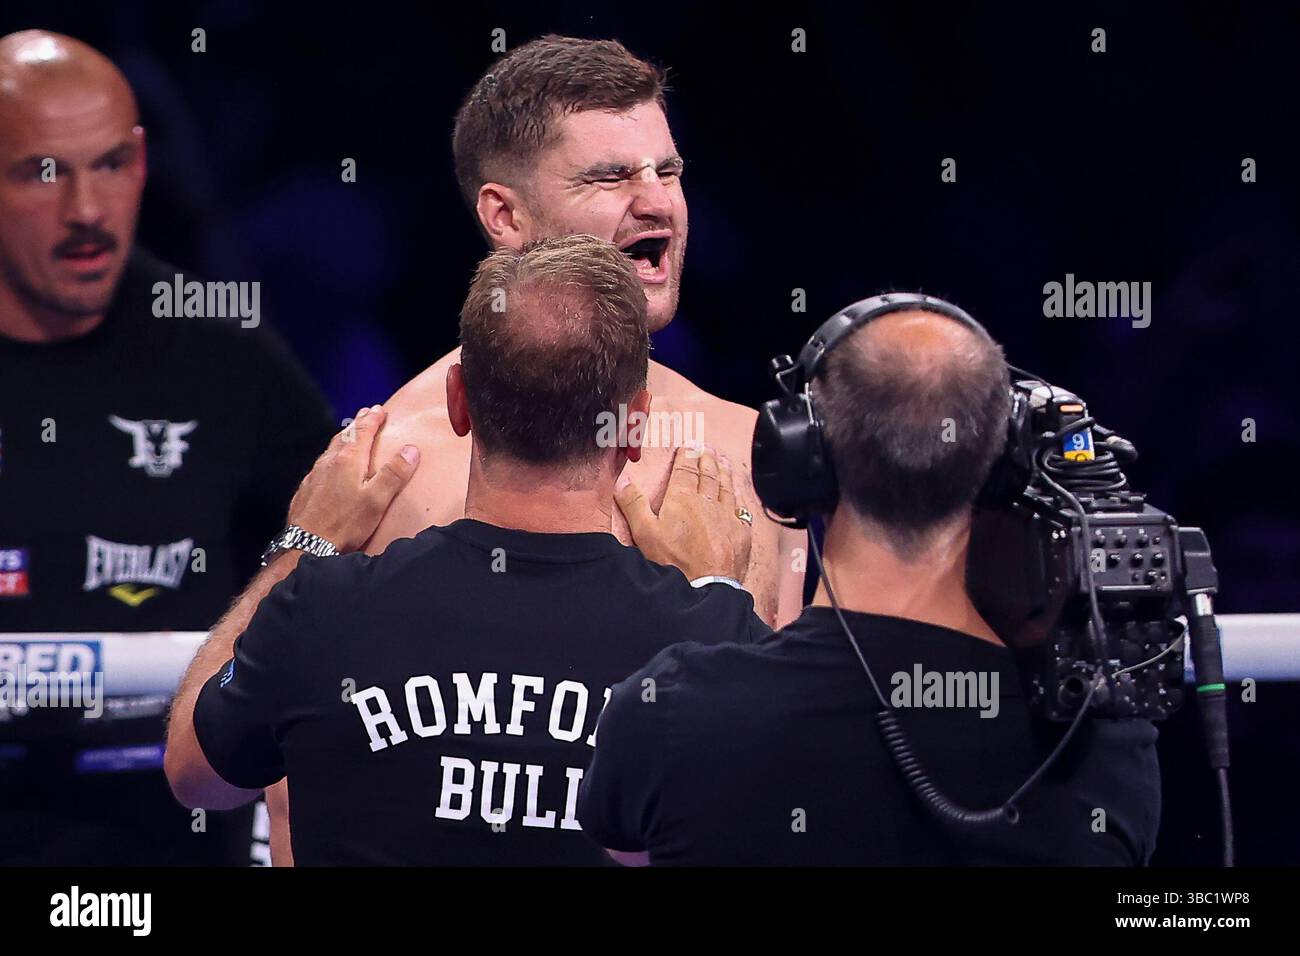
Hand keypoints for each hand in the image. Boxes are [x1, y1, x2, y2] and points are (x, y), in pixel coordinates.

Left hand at [286, 405, 419, 552]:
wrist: (307, 545)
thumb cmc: (344, 525)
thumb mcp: (377, 500)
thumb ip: (394, 474)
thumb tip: (411, 450)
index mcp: (349, 461)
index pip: (363, 432)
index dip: (372, 419)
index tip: (379, 409)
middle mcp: (329, 463)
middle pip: (345, 436)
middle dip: (357, 424)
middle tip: (365, 414)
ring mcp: (315, 476)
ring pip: (330, 449)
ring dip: (343, 438)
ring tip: (349, 434)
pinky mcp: (306, 490)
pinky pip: (320, 466)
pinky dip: (330, 458)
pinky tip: (330, 466)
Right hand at [615, 444, 751, 582]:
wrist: (706, 587)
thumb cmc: (673, 561)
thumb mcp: (644, 533)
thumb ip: (633, 504)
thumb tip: (623, 480)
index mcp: (682, 499)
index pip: (685, 470)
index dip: (687, 456)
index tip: (689, 446)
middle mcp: (707, 502)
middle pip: (708, 474)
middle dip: (707, 459)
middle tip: (707, 448)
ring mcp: (726, 517)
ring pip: (726, 487)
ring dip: (724, 471)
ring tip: (723, 461)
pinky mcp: (740, 533)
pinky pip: (740, 508)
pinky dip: (738, 496)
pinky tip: (737, 495)